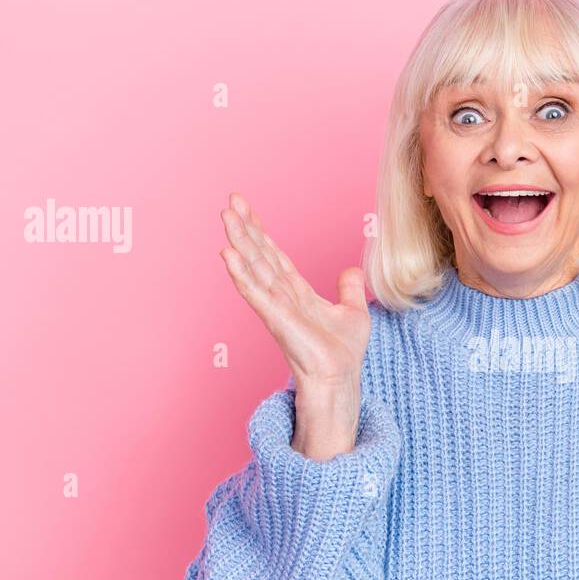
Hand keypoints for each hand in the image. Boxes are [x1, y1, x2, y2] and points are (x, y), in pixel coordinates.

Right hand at [219, 192, 369, 457]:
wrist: (341, 378)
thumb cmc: (343, 352)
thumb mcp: (353, 311)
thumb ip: (349, 289)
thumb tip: (352, 270)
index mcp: (296, 292)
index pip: (274, 255)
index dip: (261, 231)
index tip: (246, 208)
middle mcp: (281, 296)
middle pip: (259, 254)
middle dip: (245, 228)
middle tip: (230, 201)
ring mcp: (276, 306)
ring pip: (253, 267)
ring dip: (239, 241)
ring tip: (225, 217)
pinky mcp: (276, 319)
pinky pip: (254, 291)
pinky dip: (240, 273)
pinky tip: (227, 254)